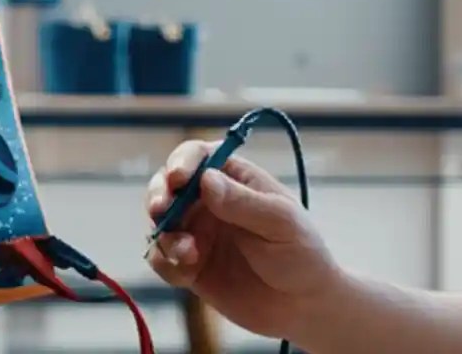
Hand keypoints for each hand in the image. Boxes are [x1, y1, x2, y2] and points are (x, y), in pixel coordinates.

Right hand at [144, 140, 341, 340]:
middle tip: (161, 210)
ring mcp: (198, 233)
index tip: (179, 179)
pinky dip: (165, 263)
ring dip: (165, 235)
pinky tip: (187, 273)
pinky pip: (161, 258)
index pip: (199, 156)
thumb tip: (206, 179)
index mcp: (236, 179)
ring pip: (160, 222)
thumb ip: (243, 203)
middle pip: (167, 185)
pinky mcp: (189, 266)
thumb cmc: (301, 253)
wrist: (302, 306)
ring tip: (189, 254)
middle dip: (159, 194)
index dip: (183, 162)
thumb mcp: (280, 223)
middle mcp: (211, 201)